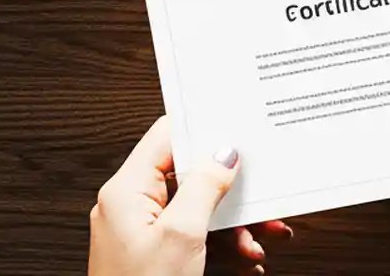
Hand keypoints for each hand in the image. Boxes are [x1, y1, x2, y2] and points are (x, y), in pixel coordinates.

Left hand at [89, 117, 290, 275]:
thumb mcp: (182, 235)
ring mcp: (143, 231)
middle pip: (191, 177)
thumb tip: (224, 152)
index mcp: (126, 191)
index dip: (203, 129)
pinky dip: (223, 246)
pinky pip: (196, 236)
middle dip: (232, 192)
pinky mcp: (156, 254)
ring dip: (234, 226)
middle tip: (263, 200)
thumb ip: (204, 185)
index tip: (238, 129)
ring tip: (258, 242)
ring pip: (199, 210)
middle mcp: (132, 206)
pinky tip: (245, 260)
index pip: (166, 137)